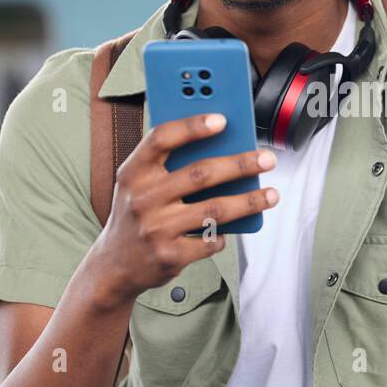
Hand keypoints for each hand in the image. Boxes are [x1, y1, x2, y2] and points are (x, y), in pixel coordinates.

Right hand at [89, 112, 277, 303]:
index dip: (192, 126)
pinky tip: (229, 230)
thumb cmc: (136, 215)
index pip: (161, 139)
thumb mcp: (137, 184)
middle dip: (240, 164)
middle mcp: (142, 199)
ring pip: (215, 210)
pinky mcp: (170, 256)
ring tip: (271, 194)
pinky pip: (210, 240)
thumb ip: (167, 164)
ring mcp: (156, 229)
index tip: (223, 120)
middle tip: (266, 159)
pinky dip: (223, 235)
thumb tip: (220, 143)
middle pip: (200, 174)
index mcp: (133, 173)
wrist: (115, 266)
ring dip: (249, 201)